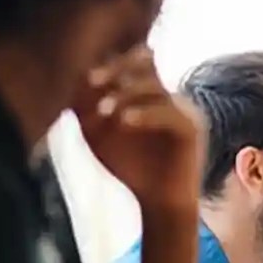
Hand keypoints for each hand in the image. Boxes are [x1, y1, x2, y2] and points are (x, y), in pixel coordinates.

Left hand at [73, 46, 204, 213]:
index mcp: (148, 90)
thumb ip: (85, 108)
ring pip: (156, 87)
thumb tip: (69, 80)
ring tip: (103, 110)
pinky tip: (124, 120)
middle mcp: (168, 93)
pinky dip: (145, 114)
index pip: (130, 59)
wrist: (158, 203)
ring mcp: (183, 108)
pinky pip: (170, 113)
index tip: (81, 74)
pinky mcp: (193, 128)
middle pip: (146, 63)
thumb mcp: (98, 135)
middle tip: (91, 80)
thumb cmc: (130, 166)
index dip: (107, 61)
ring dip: (127, 94)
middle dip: (117, 68)